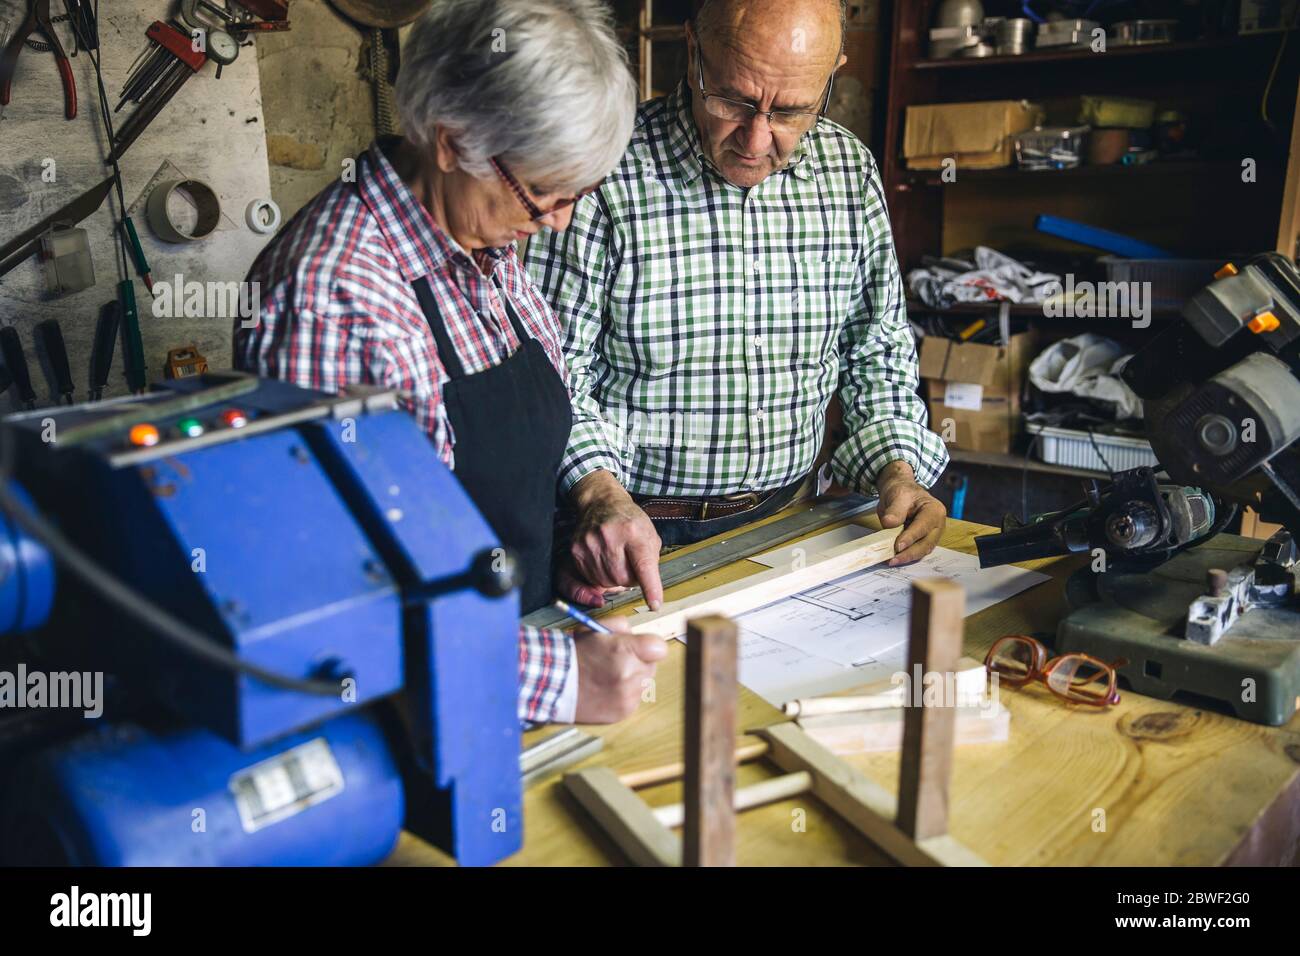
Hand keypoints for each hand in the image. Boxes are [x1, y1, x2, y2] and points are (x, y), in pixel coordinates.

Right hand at [566, 470, 664, 609]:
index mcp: (634, 531)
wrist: (601, 503)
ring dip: (615, 578)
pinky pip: (592, 579)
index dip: (650, 587)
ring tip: (616, 559)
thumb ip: (650, 562)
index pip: (643, 565)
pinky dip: (601, 576)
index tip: (654, 604)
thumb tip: (647, 590)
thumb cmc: (629, 521)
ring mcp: (590, 543)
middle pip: (624, 579)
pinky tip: (604, 560)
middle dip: (630, 578)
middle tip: (629, 563)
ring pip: (607, 582)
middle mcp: (609, 536)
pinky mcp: (576, 550)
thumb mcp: (649, 535)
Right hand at [572, 616, 667, 723]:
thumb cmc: (573, 654)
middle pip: (652, 666)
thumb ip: (621, 626)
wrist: (553, 682)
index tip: (640, 648)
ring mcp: (628, 696)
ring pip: (644, 683)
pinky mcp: (624, 711)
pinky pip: (634, 699)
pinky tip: (607, 689)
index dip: (649, 647)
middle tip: (617, 661)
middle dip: (639, 662)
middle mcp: (630, 674)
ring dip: (632, 678)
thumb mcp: (595, 628)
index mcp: (625, 650)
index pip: (659, 648)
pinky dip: (624, 694)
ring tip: (609, 676)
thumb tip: (635, 633)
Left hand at [875, 460, 945, 565]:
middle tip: (893, 560)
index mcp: (934, 510)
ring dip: (907, 558)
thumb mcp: (897, 495)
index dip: (910, 538)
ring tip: (891, 561)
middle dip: (909, 553)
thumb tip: (889, 523)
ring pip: (922, 550)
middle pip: (926, 543)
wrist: (901, 491)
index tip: (898, 547)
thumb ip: (895, 510)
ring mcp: (932, 534)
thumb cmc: (902, 491)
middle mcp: (937, 525)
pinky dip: (906, 556)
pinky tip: (894, 559)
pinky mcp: (924, 541)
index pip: (923, 527)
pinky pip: (916, 551)